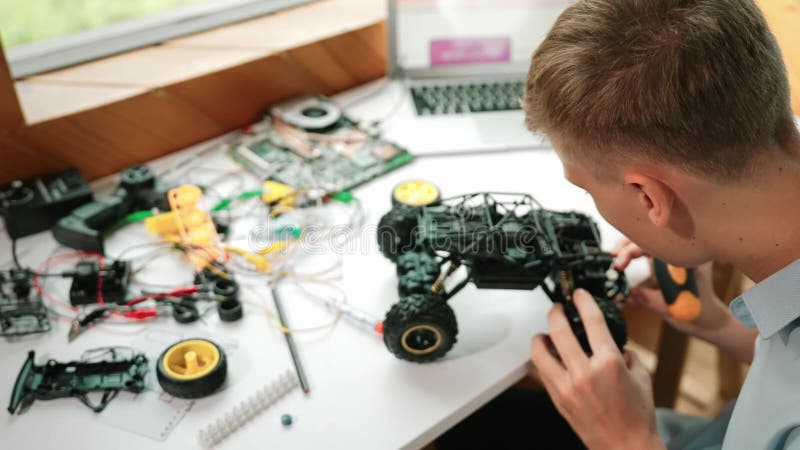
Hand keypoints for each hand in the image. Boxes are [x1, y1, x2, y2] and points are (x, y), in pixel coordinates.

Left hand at [531, 290, 663, 449]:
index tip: (578, 294)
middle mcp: (584, 374)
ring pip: (540, 353)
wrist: (625, 447)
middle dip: (555, 313)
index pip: (592, 321)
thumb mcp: (642, 377)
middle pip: (559, 331)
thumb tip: (616, 343)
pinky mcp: (558, 400)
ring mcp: (568, 388)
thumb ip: (627, 355)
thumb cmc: (636, 417)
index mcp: (608, 364)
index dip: (583, 301)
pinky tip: (547, 357)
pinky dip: (542, 360)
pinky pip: (542, 373)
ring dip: (540, 337)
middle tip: (557, 308)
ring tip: (544, 333)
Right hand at [613, 240, 756, 362]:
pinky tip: (623, 260)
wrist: (710, 321)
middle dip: (627, 246)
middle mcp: (682, 253)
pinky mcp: (669, 262)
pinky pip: (649, 251)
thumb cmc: (695, 314)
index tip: (618, 266)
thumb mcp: (667, 308)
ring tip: (615, 258)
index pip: (652, 246)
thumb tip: (619, 294)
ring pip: (648, 242)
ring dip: (629, 248)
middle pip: (649, 238)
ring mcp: (676, 256)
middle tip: (612, 259)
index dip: (631, 252)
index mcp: (684, 260)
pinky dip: (634, 253)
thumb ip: (643, 298)